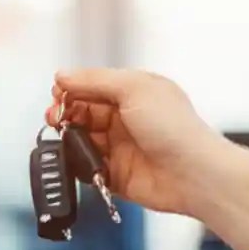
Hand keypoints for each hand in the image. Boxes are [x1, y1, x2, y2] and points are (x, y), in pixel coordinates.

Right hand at [46, 68, 231, 216]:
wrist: (193, 174)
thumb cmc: (175, 128)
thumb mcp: (133, 88)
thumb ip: (95, 80)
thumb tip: (63, 75)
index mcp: (134, 93)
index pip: (92, 86)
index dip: (72, 89)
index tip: (57, 94)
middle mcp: (126, 118)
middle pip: (83, 113)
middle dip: (65, 113)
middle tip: (55, 118)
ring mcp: (121, 147)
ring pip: (82, 140)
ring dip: (69, 139)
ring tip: (64, 139)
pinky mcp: (117, 174)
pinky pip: (88, 168)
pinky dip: (78, 164)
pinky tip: (75, 159)